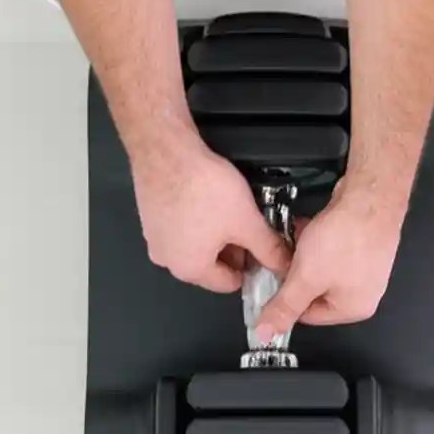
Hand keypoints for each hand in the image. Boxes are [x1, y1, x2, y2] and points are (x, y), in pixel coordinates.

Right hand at [132, 136, 290, 292]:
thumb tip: (282, 264)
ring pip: (197, 244)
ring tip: (233, 211)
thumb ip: (268, 248)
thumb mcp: (246, 222)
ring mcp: (156, 237)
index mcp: (190, 268)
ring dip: (217, 233)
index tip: (263, 251)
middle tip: (252, 227)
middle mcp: (167, 259)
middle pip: (212, 265)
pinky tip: (211, 201)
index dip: (251, 267)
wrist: (167, 150)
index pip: (229, 283)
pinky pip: (181, 227)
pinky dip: (198, 220)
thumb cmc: (200, 187)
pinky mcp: (151, 217)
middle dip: (234, 249)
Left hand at [255, 182, 406, 338]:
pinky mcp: (362, 245)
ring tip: (300, 238)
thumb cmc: (346, 239)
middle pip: (313, 291)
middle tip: (285, 257)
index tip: (271, 281)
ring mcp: (365, 268)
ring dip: (303, 254)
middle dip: (295, 272)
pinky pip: (331, 250)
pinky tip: (310, 227)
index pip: (307, 316)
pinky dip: (316, 240)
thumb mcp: (305, 279)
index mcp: (352, 309)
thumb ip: (284, 308)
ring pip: (319, 268)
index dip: (285, 298)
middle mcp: (363, 292)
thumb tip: (266, 334)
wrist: (369, 197)